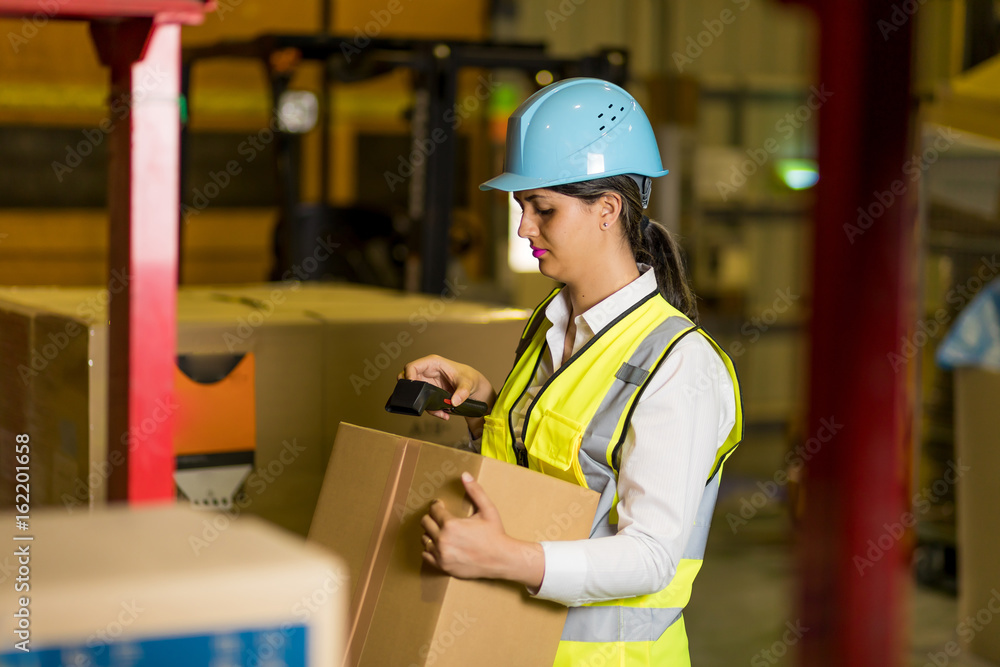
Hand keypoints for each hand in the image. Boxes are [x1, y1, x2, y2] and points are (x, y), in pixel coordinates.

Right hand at [401, 355, 496, 432]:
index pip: (412, 366)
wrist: (474, 387)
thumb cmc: (469, 378)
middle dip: (412, 393)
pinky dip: (431, 410)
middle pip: (407, 380)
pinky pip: (423, 401)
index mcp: (433, 363)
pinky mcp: (429, 392)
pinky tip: (443, 414)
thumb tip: (454, 401)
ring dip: (424, 405)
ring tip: (441, 412)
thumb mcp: (468, 383)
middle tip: (420, 402)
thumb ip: (462, 392)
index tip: (412, 389)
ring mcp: (426, 383)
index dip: (408, 376)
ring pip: (414, 394)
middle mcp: (427, 372)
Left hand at [420, 472, 543, 588]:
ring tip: (440, 531)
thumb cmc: (495, 534)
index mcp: (451, 524)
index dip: (437, 505)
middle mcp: (443, 540)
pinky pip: (426, 555)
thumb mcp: (487, 509)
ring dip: (430, 533)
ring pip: (424, 539)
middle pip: (425, 523)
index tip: (440, 504)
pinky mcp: (443, 566)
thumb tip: (465, 475)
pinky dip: (430, 549)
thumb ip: (475, 491)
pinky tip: (439, 545)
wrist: (502, 559)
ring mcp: (441, 555)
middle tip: (439, 517)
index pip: (434, 510)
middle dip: (431, 517)